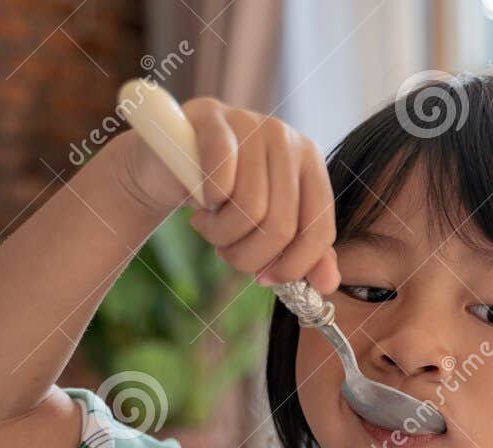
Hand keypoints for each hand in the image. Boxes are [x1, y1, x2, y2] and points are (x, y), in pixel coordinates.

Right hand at [117, 97, 340, 293]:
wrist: (165, 163)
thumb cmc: (223, 198)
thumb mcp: (266, 225)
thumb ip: (301, 252)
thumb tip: (327, 284)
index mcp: (310, 163)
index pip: (319, 230)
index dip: (293, 265)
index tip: (265, 279)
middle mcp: (287, 139)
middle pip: (281, 226)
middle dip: (248, 256)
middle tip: (226, 251)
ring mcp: (251, 123)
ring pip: (249, 210)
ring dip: (221, 235)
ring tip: (208, 226)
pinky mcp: (213, 118)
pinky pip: (221, 179)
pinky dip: (209, 204)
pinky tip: (202, 203)